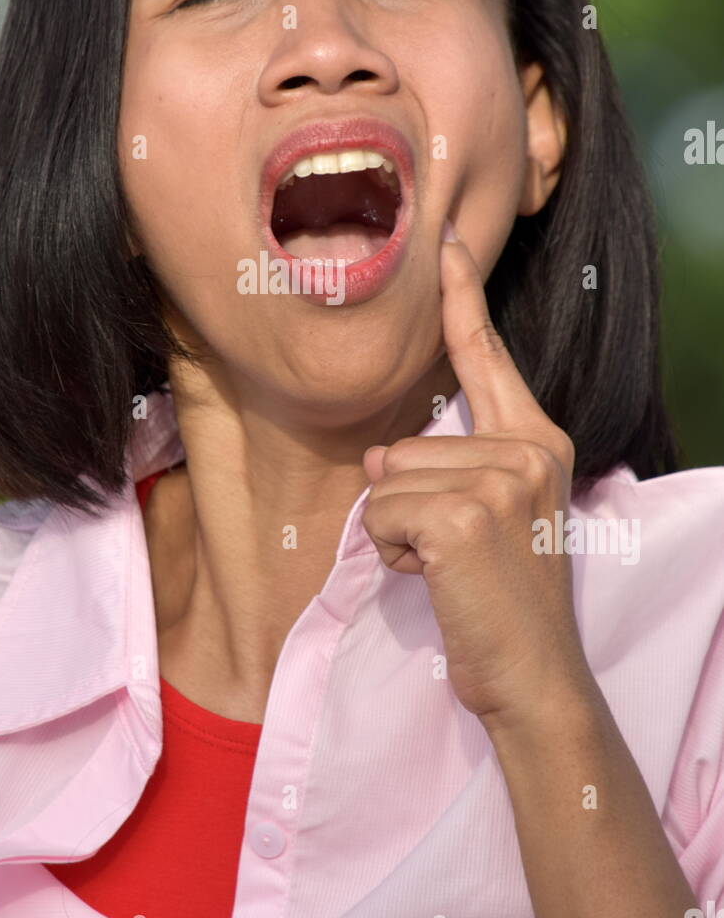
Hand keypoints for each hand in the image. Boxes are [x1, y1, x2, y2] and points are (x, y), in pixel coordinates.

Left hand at [361, 225, 594, 727]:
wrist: (533, 674)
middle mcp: (526, 449)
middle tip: (457, 553)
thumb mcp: (494, 514)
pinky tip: (437, 577)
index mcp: (537, 440)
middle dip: (407, 504)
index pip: (489, 356)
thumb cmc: (503, 597)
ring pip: (386, 479)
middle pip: (404, 443)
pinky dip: (393, 553)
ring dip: (399, 531)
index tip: (446, 243)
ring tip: (450, 566)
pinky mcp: (463, 516)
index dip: (461, 297)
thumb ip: (449, 465)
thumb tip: (379, 456)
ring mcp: (499, 480)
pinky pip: (381, 514)